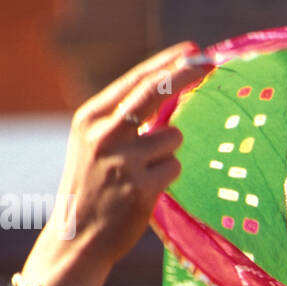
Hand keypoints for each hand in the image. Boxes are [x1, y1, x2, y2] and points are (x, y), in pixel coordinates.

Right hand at [50, 41, 211, 265]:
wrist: (76, 235)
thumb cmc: (93, 186)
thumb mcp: (95, 143)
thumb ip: (125, 118)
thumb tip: (168, 87)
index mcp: (90, 118)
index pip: (136, 80)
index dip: (168, 63)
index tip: (193, 50)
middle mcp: (104, 134)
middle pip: (155, 92)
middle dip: (186, 73)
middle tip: (210, 62)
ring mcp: (122, 160)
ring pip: (173, 137)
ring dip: (168, 153)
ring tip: (143, 172)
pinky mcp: (141, 187)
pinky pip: (175, 167)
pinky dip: (168, 176)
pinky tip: (145, 189)